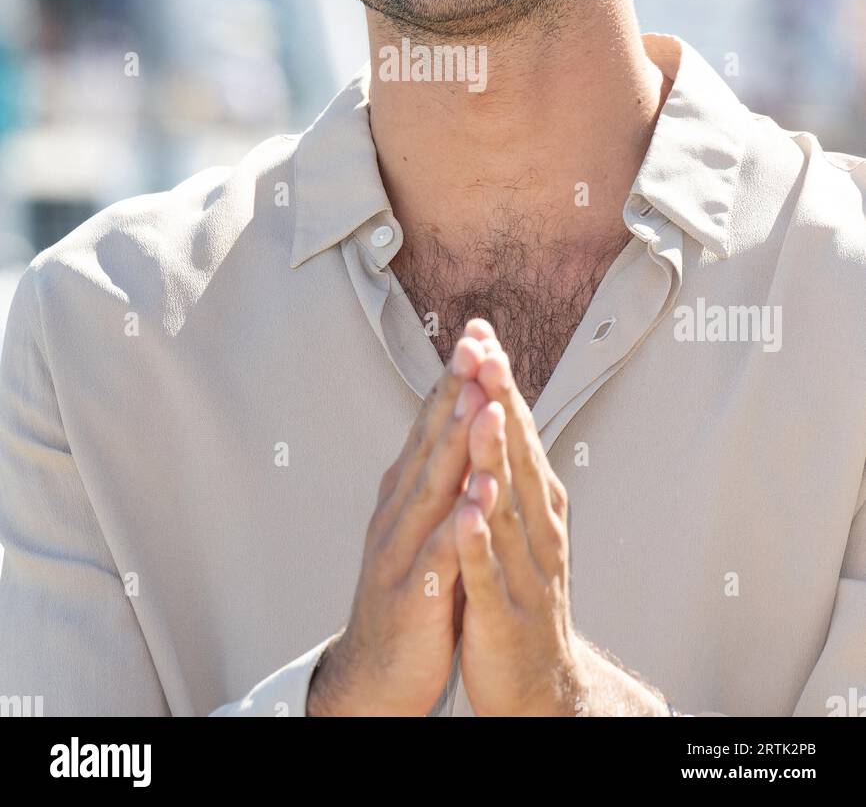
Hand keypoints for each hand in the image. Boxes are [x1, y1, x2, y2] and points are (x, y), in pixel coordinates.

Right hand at [307, 330, 498, 715]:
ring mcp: (400, 551)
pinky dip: (458, 526)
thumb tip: (462, 419)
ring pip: (433, 489)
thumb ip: (438, 477)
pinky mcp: (412, 595)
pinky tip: (478, 500)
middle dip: (454, 393)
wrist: (375, 674)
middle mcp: (397, 512)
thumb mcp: (422, 525)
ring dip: (456, 443)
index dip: (453, 381)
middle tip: (475, 346)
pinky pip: (439, 555)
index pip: (431, 426)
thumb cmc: (410, 592)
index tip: (476, 336)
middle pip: (429, 443)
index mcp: (404, 494)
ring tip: (481, 402)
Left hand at [453, 320, 586, 716]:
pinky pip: (489, 571)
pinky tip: (467, 509)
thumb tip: (500, 404)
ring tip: (484, 410)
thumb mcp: (520, 523)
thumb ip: (510, 468)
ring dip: (495, 456)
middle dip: (501, 401)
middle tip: (487, 350)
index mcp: (536, 503)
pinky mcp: (506, 614)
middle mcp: (538, 527)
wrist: (541, 687)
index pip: (516, 430)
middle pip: (517, 455)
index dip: (498, 382)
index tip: (481, 333)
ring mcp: (526, 571)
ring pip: (507, 505)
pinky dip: (480, 538)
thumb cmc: (523, 593)